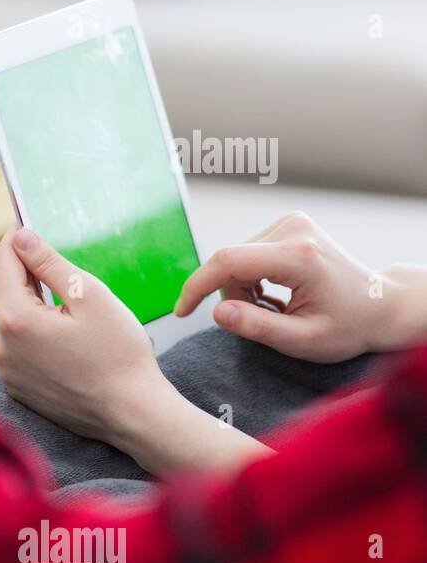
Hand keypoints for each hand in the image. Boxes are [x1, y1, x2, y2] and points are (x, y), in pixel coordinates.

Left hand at [0, 228, 271, 474]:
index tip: (27, 224)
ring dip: (36, 309)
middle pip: (9, 294)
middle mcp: (1, 346)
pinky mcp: (18, 389)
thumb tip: (20, 237)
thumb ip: (49, 263)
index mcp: (15, 319)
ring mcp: (7, 370)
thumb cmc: (118, 353)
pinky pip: (22, 350)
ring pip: (16, 323)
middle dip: (31, 277)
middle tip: (62, 266)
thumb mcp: (89, 295)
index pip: (3, 263)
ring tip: (74, 312)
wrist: (133, 414)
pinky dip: (38, 337)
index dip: (16, 239)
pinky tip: (70, 342)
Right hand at [174, 211, 392, 362]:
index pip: (227, 261)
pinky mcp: (290, 224)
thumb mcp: (303, 340)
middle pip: (230, 261)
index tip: (181, 312)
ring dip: (242, 287)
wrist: (380, 304)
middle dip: (231, 295)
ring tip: (275, 308)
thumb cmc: (348, 327)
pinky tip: (276, 292)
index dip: (196, 286)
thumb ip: (257, 327)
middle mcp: (294, 229)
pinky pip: (248, 252)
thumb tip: (216, 312)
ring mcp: (292, 222)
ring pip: (236, 257)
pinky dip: (252, 277)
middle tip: (262, 321)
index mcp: (298, 256)